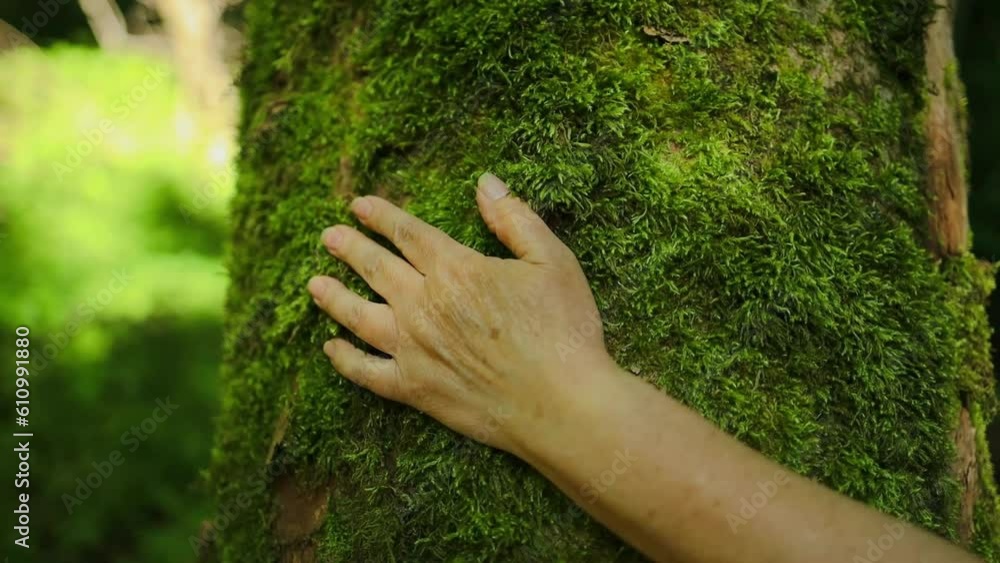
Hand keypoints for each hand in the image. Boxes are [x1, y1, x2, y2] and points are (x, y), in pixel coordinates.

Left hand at [308, 173, 611, 454]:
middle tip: (329, 236)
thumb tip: (484, 182)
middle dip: (349, 248)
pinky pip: (367, 372)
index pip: (407, 233)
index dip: (381, 216)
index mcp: (455, 269)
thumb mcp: (552, 260)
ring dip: (334, 297)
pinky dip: (345, 360)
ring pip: (359, 316)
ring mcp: (413, 349)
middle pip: (375, 268)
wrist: (561, 403)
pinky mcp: (414, 389)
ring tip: (315, 284)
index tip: (359, 205)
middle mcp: (423, 306)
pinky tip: (331, 349)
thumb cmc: (564, 329)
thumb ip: (514, 218)